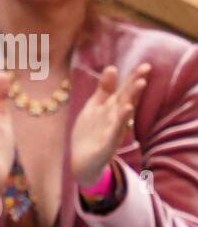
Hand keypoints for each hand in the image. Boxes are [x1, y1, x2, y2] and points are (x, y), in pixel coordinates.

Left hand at [70, 63, 149, 188]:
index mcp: (112, 109)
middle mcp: (115, 118)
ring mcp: (113, 131)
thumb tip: (112, 67)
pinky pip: (115, 131)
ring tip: (140, 84)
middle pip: (126, 99)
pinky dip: (121, 121)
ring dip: (131, 99)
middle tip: (145, 69)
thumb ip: (104, 89)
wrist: (82, 162)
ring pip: (123, 113)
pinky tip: (127, 110)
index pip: (123, 91)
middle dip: (135, 85)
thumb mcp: (95, 107)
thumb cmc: (91, 132)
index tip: (145, 65)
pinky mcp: (108, 144)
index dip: (132, 78)